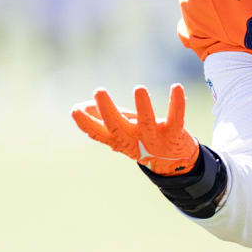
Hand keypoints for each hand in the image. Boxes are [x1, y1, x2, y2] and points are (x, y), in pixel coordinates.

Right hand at [71, 84, 199, 175]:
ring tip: (139, 89)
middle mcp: (134, 141)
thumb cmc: (143, 140)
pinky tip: (176, 87)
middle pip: (117, 128)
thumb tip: (78, 106)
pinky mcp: (174, 137)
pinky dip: (177, 104)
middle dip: (107, 111)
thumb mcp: (122, 131)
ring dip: (143, 107)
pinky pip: (176, 120)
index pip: (99, 134)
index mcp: (120, 140)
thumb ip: (103, 119)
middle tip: (98, 91)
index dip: (86, 123)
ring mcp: (154, 140)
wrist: (174, 164)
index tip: (75, 110)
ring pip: (147, 124)